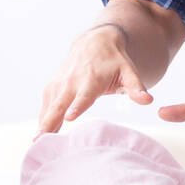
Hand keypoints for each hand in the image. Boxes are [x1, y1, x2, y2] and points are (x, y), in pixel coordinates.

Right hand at [37, 24, 151, 136]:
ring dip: (42, 123)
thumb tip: (148, 100)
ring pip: (49, 105)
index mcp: (91, 80)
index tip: (68, 118)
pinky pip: (46, 104)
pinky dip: (42, 118)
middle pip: (59, 104)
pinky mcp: (53, 86)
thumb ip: (136, 87)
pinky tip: (40, 134)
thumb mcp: (128, 71)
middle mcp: (72, 82)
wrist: (94, 42)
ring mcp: (60, 83)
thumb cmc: (114, 61)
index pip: (83, 96)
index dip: (76, 106)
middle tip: (41, 139)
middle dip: (49, 121)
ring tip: (36, 142)